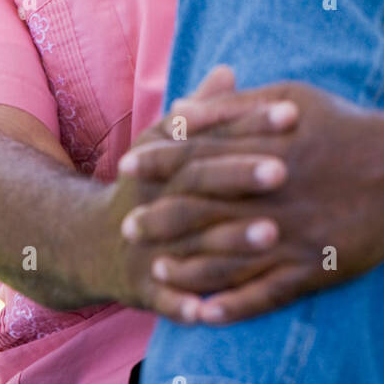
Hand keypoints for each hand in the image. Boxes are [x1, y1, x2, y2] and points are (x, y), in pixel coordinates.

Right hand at [90, 67, 298, 321]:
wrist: (90, 243)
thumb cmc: (146, 186)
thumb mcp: (162, 144)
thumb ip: (201, 112)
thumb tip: (228, 70)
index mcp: (164, 158)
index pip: (211, 133)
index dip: (250, 121)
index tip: (292, 113)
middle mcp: (154, 197)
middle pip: (199, 182)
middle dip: (239, 176)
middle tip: (283, 170)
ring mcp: (148, 243)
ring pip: (192, 239)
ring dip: (229, 240)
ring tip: (272, 233)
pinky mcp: (142, 287)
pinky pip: (164, 298)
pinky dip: (183, 305)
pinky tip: (211, 312)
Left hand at [117, 81, 383, 323]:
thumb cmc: (342, 124)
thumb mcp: (288, 96)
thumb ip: (234, 104)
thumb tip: (183, 108)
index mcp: (266, 146)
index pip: (198, 153)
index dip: (158, 160)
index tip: (125, 166)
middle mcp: (276, 193)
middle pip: (205, 207)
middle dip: (162, 218)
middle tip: (126, 227)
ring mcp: (296, 234)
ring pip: (231, 257)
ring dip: (189, 268)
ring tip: (155, 273)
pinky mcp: (317, 267)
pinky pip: (268, 294)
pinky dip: (233, 307)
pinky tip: (202, 316)